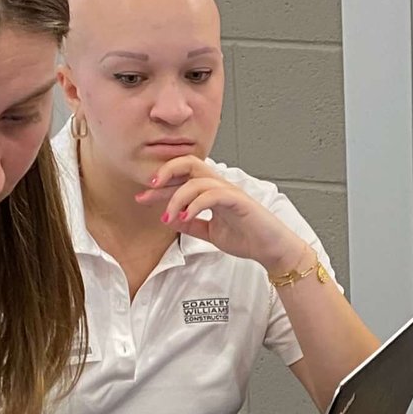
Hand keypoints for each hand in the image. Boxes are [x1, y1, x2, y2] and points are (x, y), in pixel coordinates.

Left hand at [137, 156, 313, 274]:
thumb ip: (191, 224)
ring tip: (168, 215)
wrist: (271, 249)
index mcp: (212, 190)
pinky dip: (195, 205)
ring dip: (177, 197)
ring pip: (197, 180)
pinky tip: (185, 217)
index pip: (182, 177)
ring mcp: (229, 191)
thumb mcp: (210, 233)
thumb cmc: (246, 238)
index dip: (160, 185)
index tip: (141, 197)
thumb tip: (168, 217)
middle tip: (148, 189)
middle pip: (188, 164)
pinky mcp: (239, 201)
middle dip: (165, 172)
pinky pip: (212, 195)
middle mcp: (219, 185)